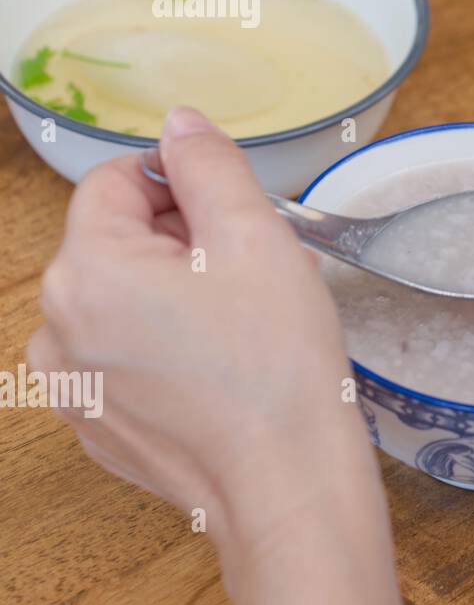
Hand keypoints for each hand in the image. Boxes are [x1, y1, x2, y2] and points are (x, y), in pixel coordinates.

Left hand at [30, 106, 401, 604]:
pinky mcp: (96, 426)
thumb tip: (179, 122)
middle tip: (251, 267)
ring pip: (118, 300)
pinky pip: (120, 356)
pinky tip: (221, 364)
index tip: (233, 211)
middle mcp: (56, 328)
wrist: (286, 483)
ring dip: (173, 292)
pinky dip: (164, 344)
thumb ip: (209, 165)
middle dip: (180, 239)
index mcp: (86, 271)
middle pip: (112, 242)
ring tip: (241, 319)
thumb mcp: (254, 238)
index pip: (114, 183)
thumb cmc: (275, 363)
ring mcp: (70, 385)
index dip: (179, 181)